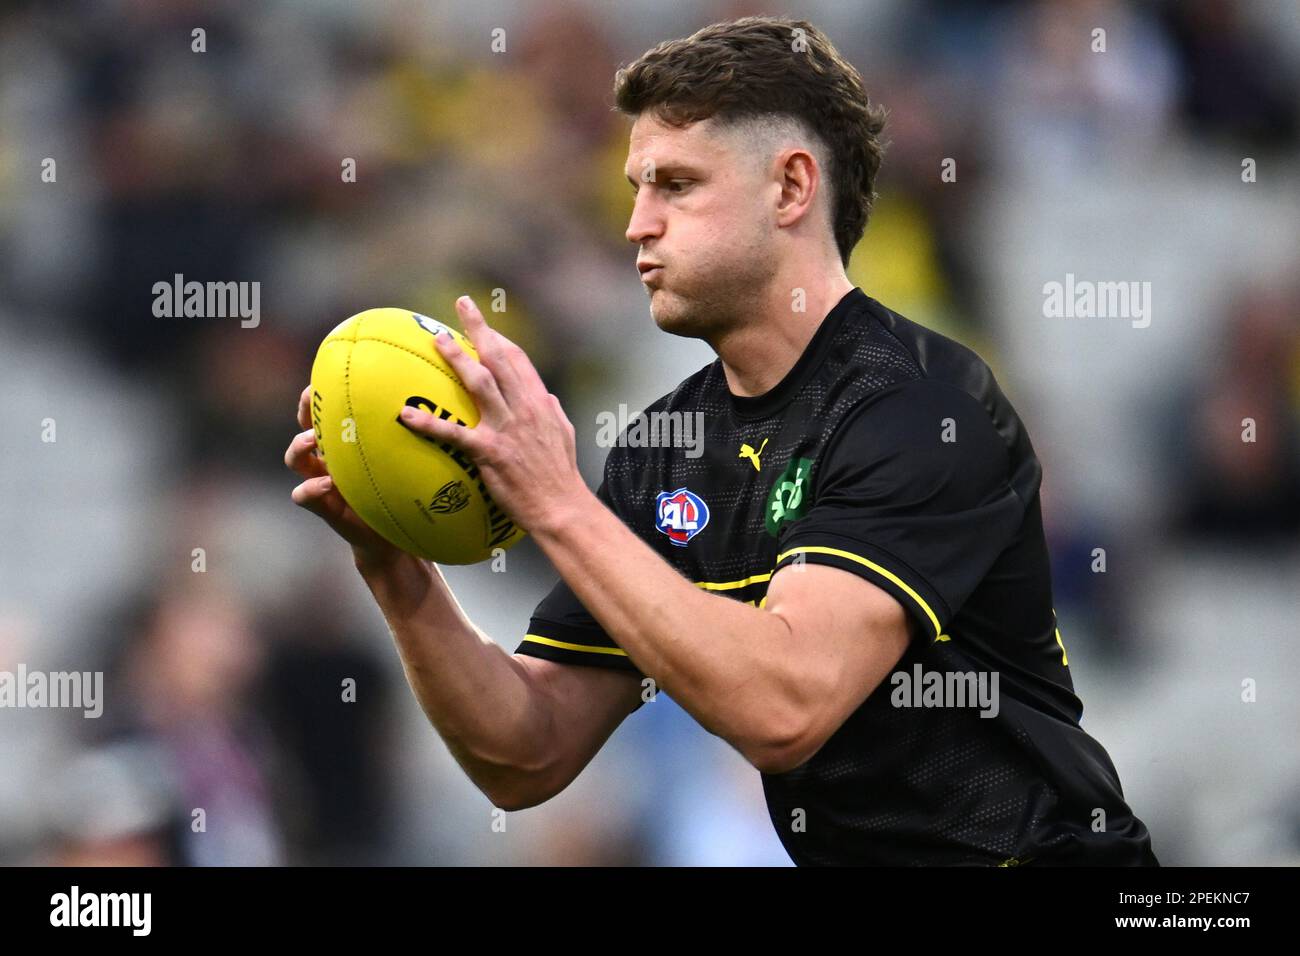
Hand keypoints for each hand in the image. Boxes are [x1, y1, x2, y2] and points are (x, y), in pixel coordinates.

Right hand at [285, 384, 408, 570]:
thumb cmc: (402, 494)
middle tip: (312, 396)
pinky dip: (310, 488)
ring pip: (295, 458)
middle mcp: (330, 457)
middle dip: (304, 407)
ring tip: (312, 441)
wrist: (392, 538)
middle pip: (305, 424)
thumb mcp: (409, 464)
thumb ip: (417, 440)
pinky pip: (304, 495)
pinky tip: (326, 483)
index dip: (330, 388)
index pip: (333, 408)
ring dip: (298, 446)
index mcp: (348, 442)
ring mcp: (320, 479)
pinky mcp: (322, 505)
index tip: (338, 370)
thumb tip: (443, 406)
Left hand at [396, 296, 587, 534]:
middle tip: (462, 306)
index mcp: (540, 403)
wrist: (562, 507)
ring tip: (436, 340)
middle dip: (480, 329)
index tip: (485, 326)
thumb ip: (553, 413)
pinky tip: (406, 415)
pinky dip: (429, 424)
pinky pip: (454, 434)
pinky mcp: (490, 452)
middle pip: (499, 359)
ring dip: (456, 359)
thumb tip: (546, 398)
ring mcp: (507, 428)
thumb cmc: (561, 477)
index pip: (518, 361)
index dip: (500, 339)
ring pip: (478, 383)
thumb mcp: (564, 436)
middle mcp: (524, 408)